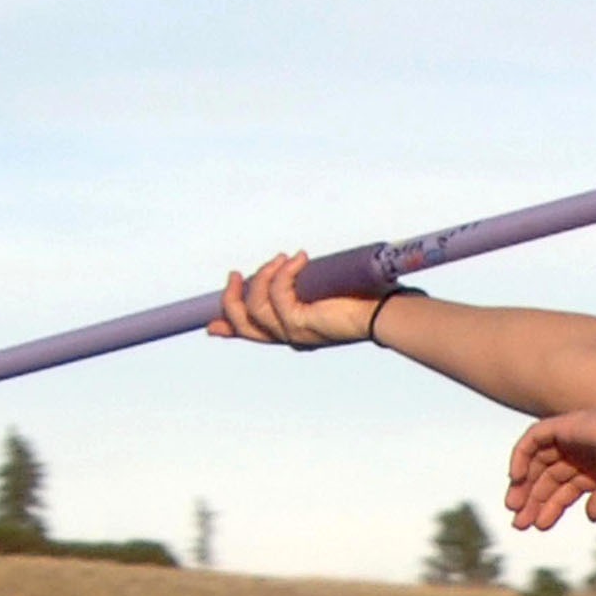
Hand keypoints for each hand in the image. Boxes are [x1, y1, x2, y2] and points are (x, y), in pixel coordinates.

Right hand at [210, 251, 376, 351]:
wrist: (384, 311)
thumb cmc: (361, 297)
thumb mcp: (322, 288)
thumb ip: (304, 281)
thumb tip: (293, 260)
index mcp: (292, 331)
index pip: (252, 334)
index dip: (229, 327)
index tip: (211, 325)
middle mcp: (290, 337)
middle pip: (243, 324)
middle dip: (232, 298)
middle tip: (236, 274)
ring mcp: (294, 334)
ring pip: (255, 309)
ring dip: (263, 277)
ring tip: (282, 258)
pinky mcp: (301, 325)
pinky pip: (277, 296)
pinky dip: (284, 273)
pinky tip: (300, 260)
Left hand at [506, 405, 595, 529]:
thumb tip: (587, 514)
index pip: (569, 488)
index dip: (552, 507)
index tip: (538, 527)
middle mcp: (588, 451)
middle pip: (551, 476)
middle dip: (534, 500)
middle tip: (519, 524)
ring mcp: (578, 436)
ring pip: (540, 459)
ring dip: (524, 483)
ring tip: (514, 509)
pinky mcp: (571, 424)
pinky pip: (535, 437)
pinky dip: (521, 454)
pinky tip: (515, 479)